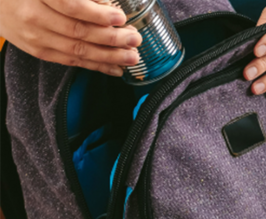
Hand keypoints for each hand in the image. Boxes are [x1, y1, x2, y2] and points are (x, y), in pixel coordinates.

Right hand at [0, 0, 141, 75]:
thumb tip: (107, 3)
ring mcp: (33, 36)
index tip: (120, 16)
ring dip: (108, 56)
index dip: (97, 14)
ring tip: (131, 57)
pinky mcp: (37, 50)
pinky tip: (114, 68)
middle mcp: (33, 16)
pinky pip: (70, 61)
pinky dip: (95, 65)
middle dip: (112, 39)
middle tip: (134, 39)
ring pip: (76, 50)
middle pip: (78, 32)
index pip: (71, 6)